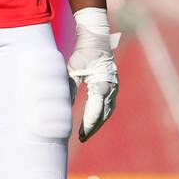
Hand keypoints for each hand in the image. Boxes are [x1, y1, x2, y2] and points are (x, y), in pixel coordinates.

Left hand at [66, 10, 118, 142]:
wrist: (97, 39)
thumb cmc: (83, 53)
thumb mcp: (73, 70)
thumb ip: (69, 88)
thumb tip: (64, 106)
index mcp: (101, 84)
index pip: (95, 111)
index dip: (88, 125)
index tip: (80, 135)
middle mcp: (110, 88)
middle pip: (103, 114)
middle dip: (93, 128)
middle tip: (82, 138)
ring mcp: (114, 87)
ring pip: (107, 111)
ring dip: (98, 123)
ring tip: (87, 133)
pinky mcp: (113, 85)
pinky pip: (109, 104)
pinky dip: (102, 114)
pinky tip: (94, 120)